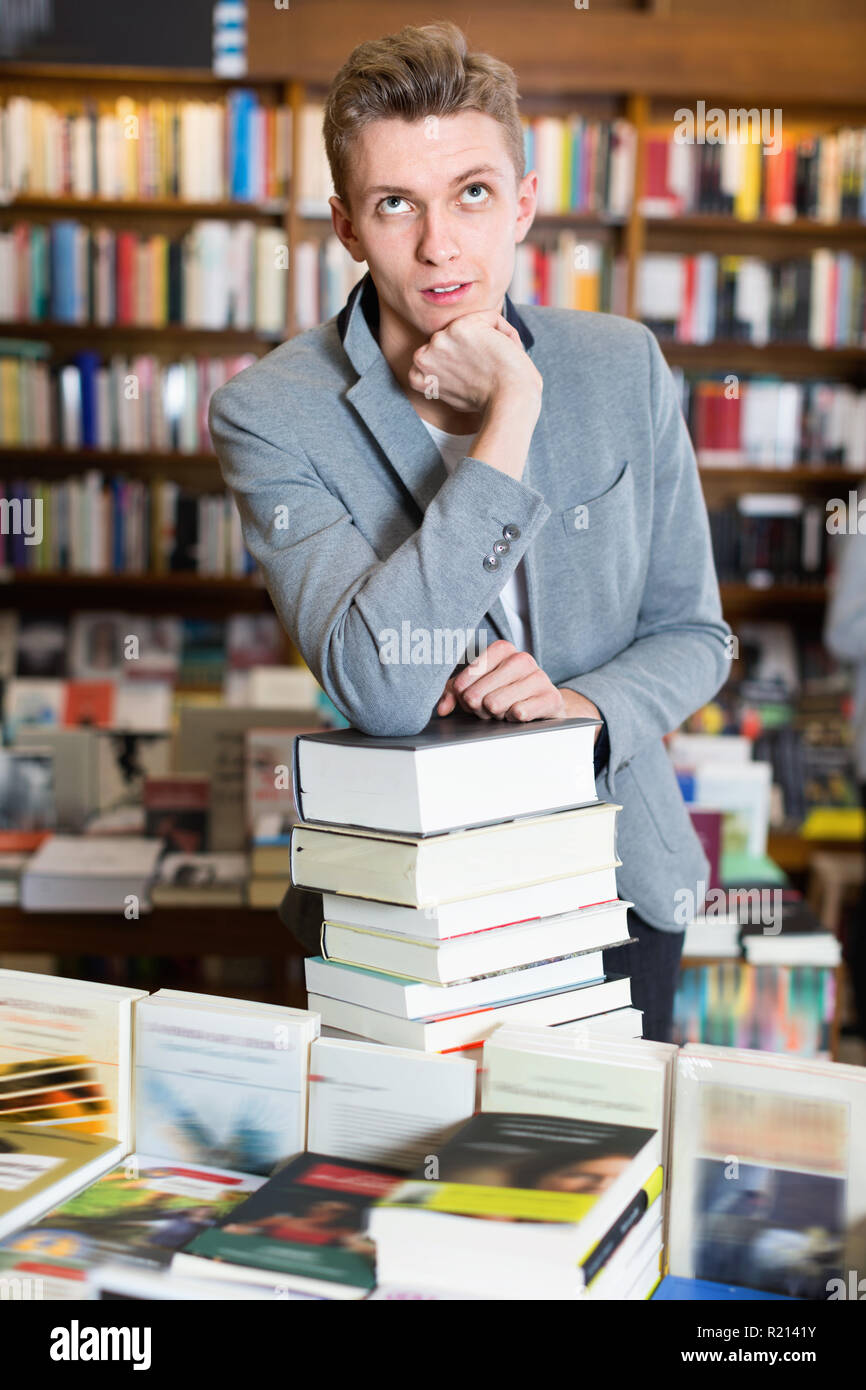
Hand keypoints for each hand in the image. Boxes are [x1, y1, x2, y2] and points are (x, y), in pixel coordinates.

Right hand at [407, 310, 542, 415]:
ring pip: (473, 327)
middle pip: (454, 339)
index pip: (437, 355)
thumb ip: (444, 377)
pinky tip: (508, 352)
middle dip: (473, 350)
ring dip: (489, 340)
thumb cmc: (488, 402)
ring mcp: (441, 339)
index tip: (475, 377)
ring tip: (497, 363)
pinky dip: (506, 332)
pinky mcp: (462, 326)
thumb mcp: (454, 395)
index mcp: (418, 375)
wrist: (508, 399)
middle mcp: (424, 356)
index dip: (461, 363)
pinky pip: (491, 319)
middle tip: (488, 370)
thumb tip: (448, 364)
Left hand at [435, 639, 600, 734]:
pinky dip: (513, 719)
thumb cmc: (505, 693)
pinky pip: (518, 712)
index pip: (468, 674)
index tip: (469, 697)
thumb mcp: (476, 688)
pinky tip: (518, 715)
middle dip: (479, 707)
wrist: (543, 705)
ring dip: (495, 715)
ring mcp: (539, 677)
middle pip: (478, 694)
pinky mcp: (551, 698)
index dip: (463, 692)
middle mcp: (521, 658)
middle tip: (489, 707)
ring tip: (504, 710)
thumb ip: (454, 692)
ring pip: (495, 704)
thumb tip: (442, 708)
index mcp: (502, 649)